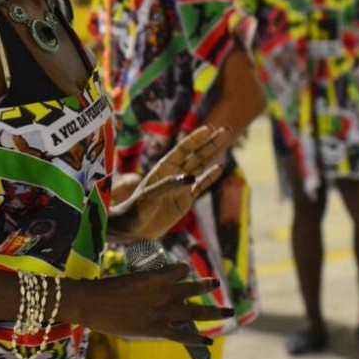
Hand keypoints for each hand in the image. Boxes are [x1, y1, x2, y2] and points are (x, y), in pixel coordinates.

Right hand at [72, 263, 232, 345]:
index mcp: (157, 276)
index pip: (180, 270)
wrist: (92, 304)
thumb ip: (146, 284)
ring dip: (214, 312)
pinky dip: (197, 339)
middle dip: (207, 286)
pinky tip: (209, 341)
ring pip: (195, 312)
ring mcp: (163, 313)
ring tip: (228, 312)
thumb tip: (154, 288)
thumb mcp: (129, 280)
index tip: (183, 273)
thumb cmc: (106, 289)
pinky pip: (183, 336)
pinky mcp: (157, 330)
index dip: (181, 271)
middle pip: (193, 288)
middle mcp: (164, 293)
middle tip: (216, 284)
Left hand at [112, 126, 233, 239]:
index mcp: (163, 168)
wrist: (132, 229)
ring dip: (213, 154)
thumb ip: (169, 186)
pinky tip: (220, 166)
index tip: (208, 129)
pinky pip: (201, 185)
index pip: (182, 150)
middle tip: (226, 130)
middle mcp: (174, 174)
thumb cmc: (135, 209)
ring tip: (226, 141)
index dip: (195, 139)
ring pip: (201, 166)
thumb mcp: (149, 196)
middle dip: (211, 143)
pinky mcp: (186, 200)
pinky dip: (211, 176)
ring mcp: (181, 186)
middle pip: (196, 155)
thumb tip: (191, 178)